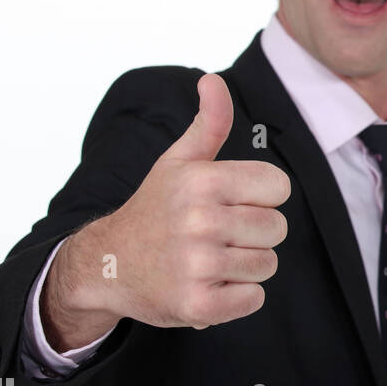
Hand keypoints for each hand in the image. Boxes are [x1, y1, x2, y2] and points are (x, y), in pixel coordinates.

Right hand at [85, 73, 291, 330]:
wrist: (107, 265)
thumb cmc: (154, 210)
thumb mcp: (177, 162)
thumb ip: (208, 123)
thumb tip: (213, 79)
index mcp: (202, 181)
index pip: (279, 188)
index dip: (259, 197)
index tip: (230, 204)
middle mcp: (200, 221)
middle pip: (277, 228)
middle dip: (253, 234)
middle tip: (216, 236)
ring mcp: (198, 265)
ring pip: (267, 264)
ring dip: (244, 266)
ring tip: (209, 260)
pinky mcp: (198, 305)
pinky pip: (255, 298)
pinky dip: (236, 297)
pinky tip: (207, 285)